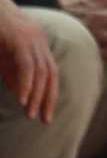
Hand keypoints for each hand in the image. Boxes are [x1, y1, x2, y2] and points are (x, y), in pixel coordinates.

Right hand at [0, 2, 57, 122]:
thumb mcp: (4, 59)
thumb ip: (14, 75)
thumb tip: (23, 95)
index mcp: (38, 45)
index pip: (51, 73)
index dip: (50, 94)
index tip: (46, 114)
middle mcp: (39, 41)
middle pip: (51, 73)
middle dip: (49, 98)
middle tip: (44, 119)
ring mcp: (31, 38)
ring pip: (41, 71)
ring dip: (37, 94)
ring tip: (31, 113)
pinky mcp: (20, 38)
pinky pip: (27, 64)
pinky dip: (27, 82)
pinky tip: (24, 99)